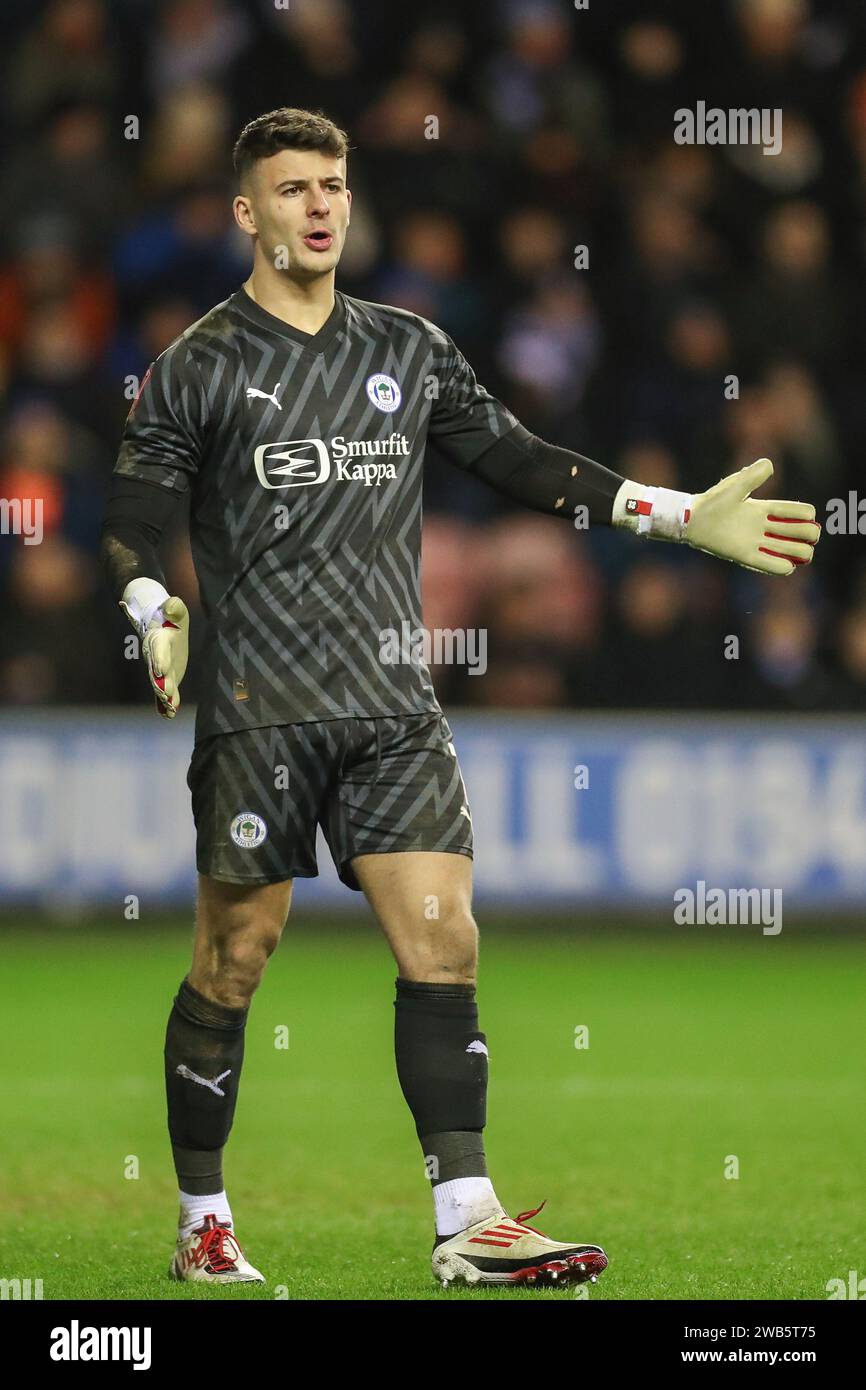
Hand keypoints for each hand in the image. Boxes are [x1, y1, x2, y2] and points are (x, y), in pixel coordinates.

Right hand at [141, 596, 189, 717]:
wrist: (161, 624)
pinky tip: (169, 714)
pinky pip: (163, 691)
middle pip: (156, 671)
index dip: (160, 660)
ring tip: (170, 708)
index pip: (158, 649)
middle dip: (160, 683)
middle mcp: (155, 656)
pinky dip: (165, 703)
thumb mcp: (175, 609)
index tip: (162, 671)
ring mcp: (158, 668)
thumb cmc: (170, 615)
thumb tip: (172, 605)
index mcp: (158, 639)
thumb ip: (174, 608)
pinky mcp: (164, 676)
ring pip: (159, 684)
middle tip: (166, 694)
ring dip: (164, 696)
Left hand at [686, 458, 819, 574]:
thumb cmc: (712, 501)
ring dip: (800, 552)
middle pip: (803, 532)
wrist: (692, 520)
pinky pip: (772, 566)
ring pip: (793, 551)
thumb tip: (770, 464)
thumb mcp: (735, 486)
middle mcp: (764, 527)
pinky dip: (783, 568)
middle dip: (809, 534)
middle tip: (802, 536)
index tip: (804, 516)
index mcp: (765, 509)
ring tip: (795, 552)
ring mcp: (757, 542)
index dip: (806, 515)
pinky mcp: (746, 556)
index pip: (799, 512)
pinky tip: (785, 565)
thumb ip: (753, 475)